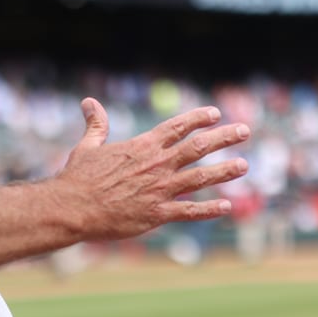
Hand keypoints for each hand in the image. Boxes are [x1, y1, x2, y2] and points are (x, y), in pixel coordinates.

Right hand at [54, 99, 249, 240]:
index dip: (198, 118)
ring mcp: (159, 190)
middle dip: (224, 137)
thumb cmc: (78, 177)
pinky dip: (208, 209)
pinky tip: (226, 207)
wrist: (73, 207)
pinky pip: (189, 212)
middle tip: (244, 130)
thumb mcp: (87, 146)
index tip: (215, 113)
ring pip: (200, 178)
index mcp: (142, 147)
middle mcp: (157, 165)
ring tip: (244, 165)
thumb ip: (96, 124)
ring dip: (224, 171)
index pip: (177, 127)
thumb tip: (89, 102)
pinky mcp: (156, 214)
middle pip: (198, 147)